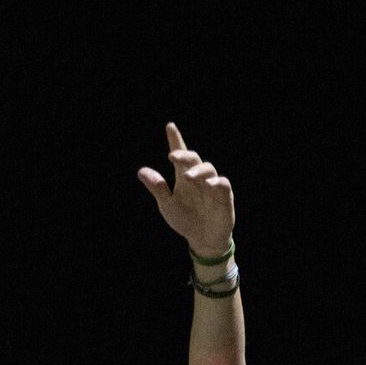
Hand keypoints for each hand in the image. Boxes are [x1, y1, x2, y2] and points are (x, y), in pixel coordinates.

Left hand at [137, 122, 234, 259]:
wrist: (201, 238)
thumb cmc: (184, 219)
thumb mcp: (167, 204)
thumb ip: (157, 188)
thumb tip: (141, 170)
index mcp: (183, 178)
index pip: (180, 156)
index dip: (175, 141)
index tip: (170, 126)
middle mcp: (197, 178)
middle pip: (194, 160)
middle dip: (185, 156)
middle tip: (173, 156)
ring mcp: (211, 186)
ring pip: (208, 170)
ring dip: (198, 170)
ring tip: (188, 175)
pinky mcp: (224, 197)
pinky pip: (223, 185)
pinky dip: (218, 183)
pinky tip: (210, 184)